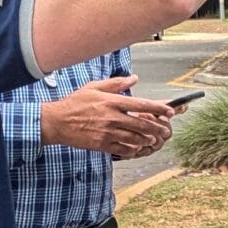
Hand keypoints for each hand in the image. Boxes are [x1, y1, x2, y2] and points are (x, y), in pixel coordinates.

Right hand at [43, 75, 175, 158]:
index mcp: (112, 102)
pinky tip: (138, 148)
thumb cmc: (75, 103)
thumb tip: (134, 78)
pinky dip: (134, 149)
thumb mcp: (94, 87)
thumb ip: (116, 83)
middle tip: (166, 130)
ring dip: (148, 140)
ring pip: (135, 138)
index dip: (159, 109)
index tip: (170, 111)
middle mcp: (112, 117)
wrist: (57, 122)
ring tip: (154, 139)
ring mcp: (107, 132)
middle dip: (158, 128)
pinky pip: (124, 149)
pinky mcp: (102, 144)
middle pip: (142, 124)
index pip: (141, 105)